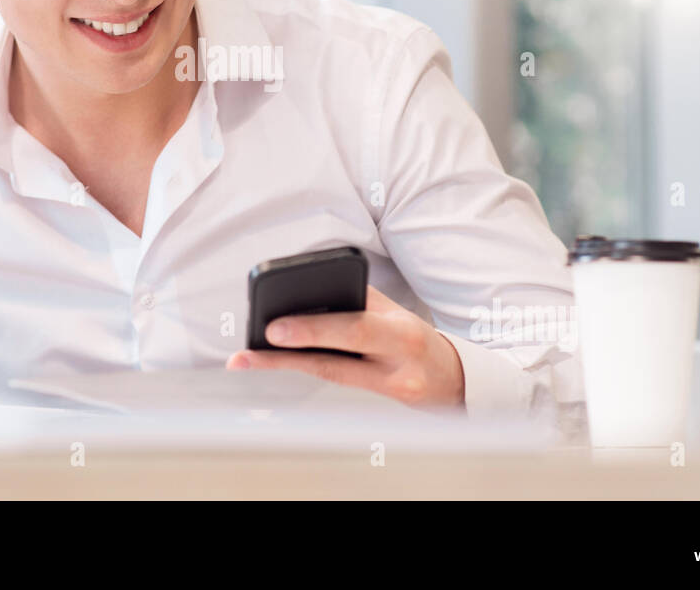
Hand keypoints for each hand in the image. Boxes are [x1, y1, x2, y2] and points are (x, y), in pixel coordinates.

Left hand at [225, 285, 464, 410]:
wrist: (453, 379)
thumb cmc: (414, 337)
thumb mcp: (395, 313)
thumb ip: (359, 302)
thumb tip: (307, 292)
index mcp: (401, 331)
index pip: (353, 327)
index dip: (312, 328)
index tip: (274, 326)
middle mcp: (396, 365)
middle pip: (337, 360)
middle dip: (292, 352)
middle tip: (255, 346)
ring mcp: (389, 391)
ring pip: (330, 375)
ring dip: (285, 365)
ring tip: (246, 360)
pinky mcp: (381, 407)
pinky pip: (336, 384)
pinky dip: (306, 369)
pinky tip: (276, 362)